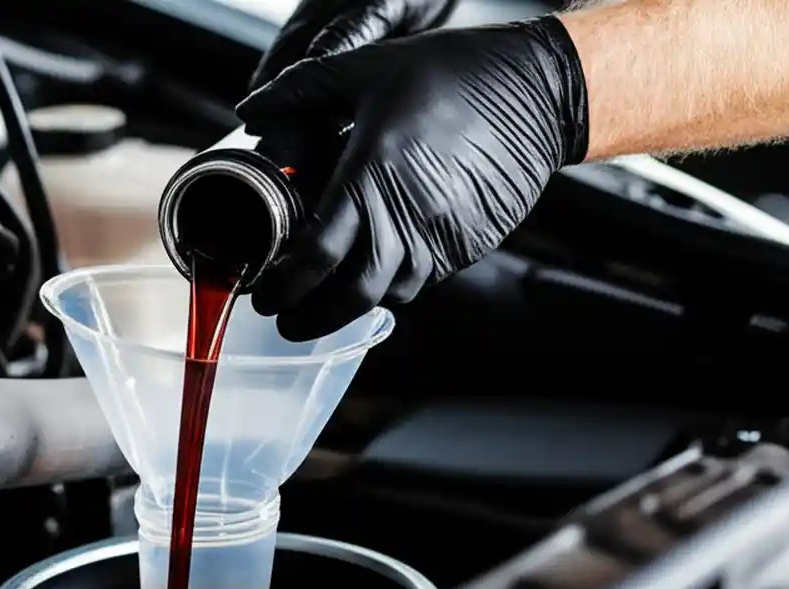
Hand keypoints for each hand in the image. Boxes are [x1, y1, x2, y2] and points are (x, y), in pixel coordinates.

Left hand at [236, 17, 589, 340]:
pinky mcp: (470, 244)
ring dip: (352, 305)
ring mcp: (443, 237)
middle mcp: (408, 218)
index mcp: (372, 177)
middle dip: (310, 317)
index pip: (316, 256)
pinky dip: (393, 284)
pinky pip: (424, 280)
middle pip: (350, 295)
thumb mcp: (368, 68)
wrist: (539, 90)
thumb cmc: (457, 74)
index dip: (284, 285)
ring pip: (389, 295)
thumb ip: (301, 89)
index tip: (265, 295)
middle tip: (285, 320)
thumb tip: (250, 109)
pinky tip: (377, 270)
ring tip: (326, 300)